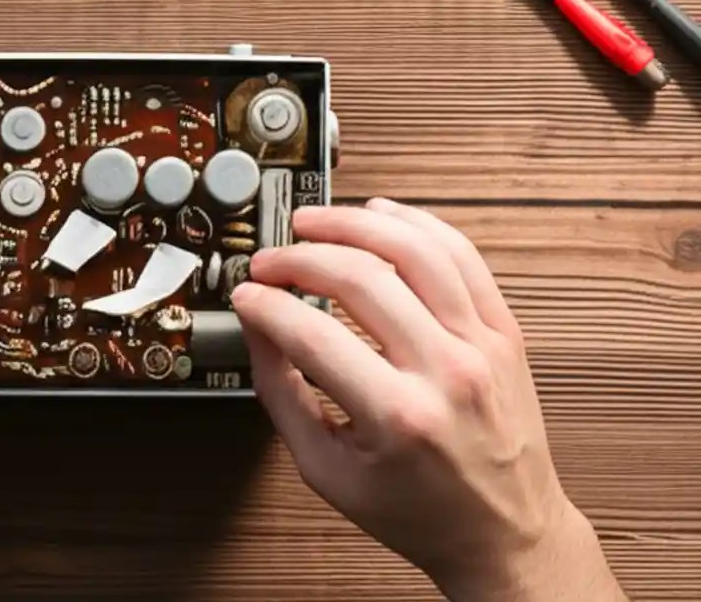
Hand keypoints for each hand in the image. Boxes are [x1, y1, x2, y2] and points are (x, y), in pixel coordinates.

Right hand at [232, 199, 625, 601]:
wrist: (503, 533)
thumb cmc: (417, 511)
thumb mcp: (326, 470)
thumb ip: (283, 393)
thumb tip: (258, 326)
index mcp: (397, 417)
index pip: (311, 333)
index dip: (265, 305)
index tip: (246, 296)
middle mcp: (446, 372)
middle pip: (360, 278)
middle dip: (299, 258)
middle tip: (270, 263)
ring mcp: (481, 346)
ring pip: (415, 250)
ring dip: (354, 225)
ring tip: (314, 222)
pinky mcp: (504, 332)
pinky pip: (462, 256)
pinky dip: (417, 224)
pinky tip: (381, 216)